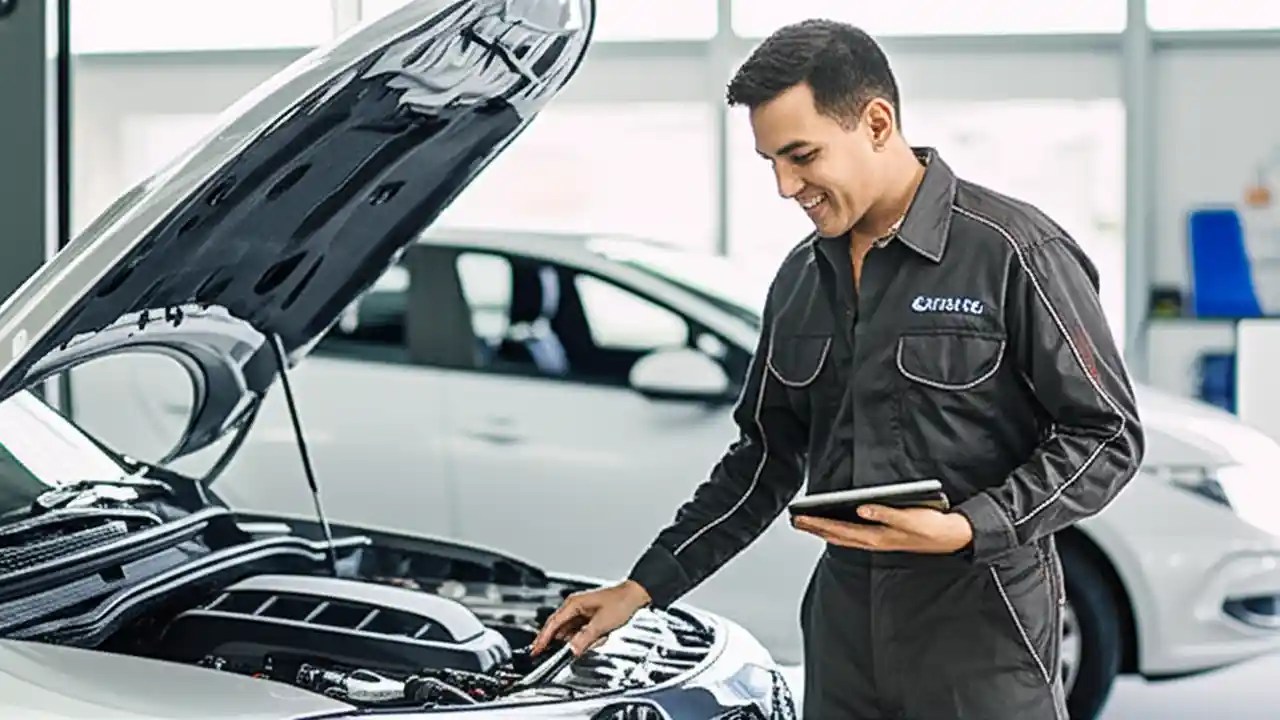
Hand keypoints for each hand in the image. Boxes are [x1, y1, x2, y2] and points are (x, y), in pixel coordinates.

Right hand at [530, 580, 651, 656]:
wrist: (636, 595)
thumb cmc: (621, 601)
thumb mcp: (601, 624)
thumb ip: (584, 638)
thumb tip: (571, 650)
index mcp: (574, 604)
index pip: (552, 624)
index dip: (542, 639)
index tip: (536, 650)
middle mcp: (575, 606)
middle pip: (559, 628)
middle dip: (557, 642)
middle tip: (547, 654)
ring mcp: (582, 611)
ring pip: (571, 631)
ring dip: (576, 641)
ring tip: (588, 642)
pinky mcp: (590, 617)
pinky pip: (580, 631)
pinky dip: (584, 638)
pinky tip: (594, 639)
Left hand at [791, 505, 973, 553]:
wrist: (951, 537)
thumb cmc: (932, 527)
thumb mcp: (910, 518)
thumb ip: (885, 513)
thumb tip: (862, 509)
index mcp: (877, 536)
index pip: (840, 531)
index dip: (819, 524)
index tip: (801, 518)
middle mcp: (874, 541)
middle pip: (837, 536)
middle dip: (815, 528)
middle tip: (795, 521)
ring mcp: (878, 541)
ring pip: (843, 537)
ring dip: (824, 531)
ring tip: (808, 523)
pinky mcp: (883, 538)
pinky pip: (853, 536)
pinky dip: (839, 532)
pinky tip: (834, 527)